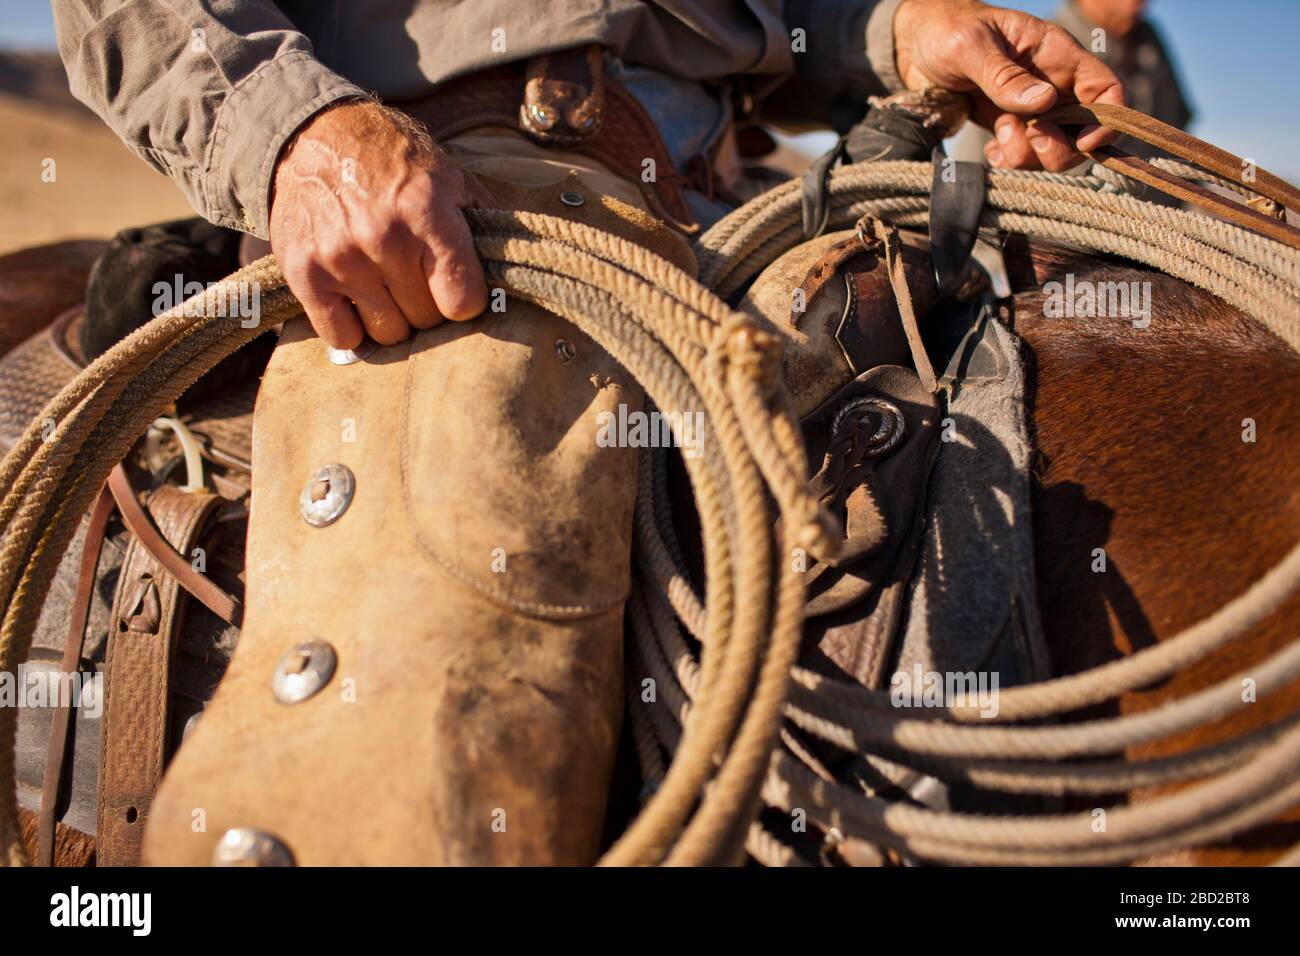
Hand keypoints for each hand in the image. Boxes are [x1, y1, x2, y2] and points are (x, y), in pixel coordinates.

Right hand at [269, 100, 494, 348]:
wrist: (313, 136)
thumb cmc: (391, 159)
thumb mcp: (448, 176)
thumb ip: (482, 223)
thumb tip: (514, 272)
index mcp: (426, 212)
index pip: (463, 301)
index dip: (466, 301)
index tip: (459, 290)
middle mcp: (383, 238)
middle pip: (426, 320)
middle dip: (428, 305)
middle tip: (418, 279)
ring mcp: (340, 258)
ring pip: (389, 334)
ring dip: (393, 317)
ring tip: (387, 284)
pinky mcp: (304, 274)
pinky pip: (342, 337)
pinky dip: (353, 328)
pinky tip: (357, 300)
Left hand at [893, 0, 1125, 170]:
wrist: (913, 45)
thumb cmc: (945, 30)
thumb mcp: (969, 46)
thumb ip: (1004, 75)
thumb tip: (1043, 102)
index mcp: (1056, 55)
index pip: (1106, 88)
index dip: (1107, 120)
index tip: (1083, 142)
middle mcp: (1051, 84)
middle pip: (1084, 132)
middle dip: (1059, 149)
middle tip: (1022, 135)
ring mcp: (1030, 109)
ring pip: (1053, 151)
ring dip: (1027, 156)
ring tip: (998, 134)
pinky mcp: (1008, 126)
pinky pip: (1022, 157)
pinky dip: (1009, 162)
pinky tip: (990, 149)